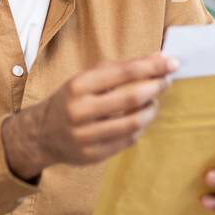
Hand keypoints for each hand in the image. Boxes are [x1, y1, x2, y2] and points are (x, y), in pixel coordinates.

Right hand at [2, 51, 178, 178]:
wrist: (41, 134)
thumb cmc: (71, 100)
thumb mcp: (87, 78)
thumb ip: (121, 69)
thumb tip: (159, 58)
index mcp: (78, 86)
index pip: (123, 73)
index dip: (152, 67)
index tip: (172, 62)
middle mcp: (79, 111)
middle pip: (131, 99)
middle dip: (156, 87)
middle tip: (167, 81)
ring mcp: (85, 136)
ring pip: (133, 123)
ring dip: (151, 110)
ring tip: (154, 102)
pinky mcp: (92, 155)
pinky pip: (128, 141)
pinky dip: (140, 128)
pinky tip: (140, 119)